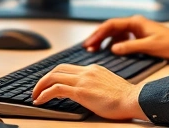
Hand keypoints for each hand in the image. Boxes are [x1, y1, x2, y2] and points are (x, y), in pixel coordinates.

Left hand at [31, 63, 146, 120]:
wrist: (133, 99)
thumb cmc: (125, 98)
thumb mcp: (109, 85)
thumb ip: (97, 84)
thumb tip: (89, 93)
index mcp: (94, 69)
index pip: (68, 68)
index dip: (55, 75)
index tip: (48, 83)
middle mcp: (87, 71)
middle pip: (58, 69)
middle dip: (44, 79)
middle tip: (37, 89)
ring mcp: (83, 79)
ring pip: (53, 77)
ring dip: (40, 86)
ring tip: (35, 95)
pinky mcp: (81, 91)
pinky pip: (55, 89)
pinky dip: (44, 94)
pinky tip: (40, 100)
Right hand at [83, 15, 168, 59]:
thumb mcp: (149, 46)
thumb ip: (131, 47)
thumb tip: (113, 48)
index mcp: (135, 22)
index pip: (111, 25)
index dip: (98, 34)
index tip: (89, 43)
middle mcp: (134, 23)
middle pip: (110, 28)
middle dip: (98, 37)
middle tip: (87, 47)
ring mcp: (136, 29)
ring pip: (115, 33)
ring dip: (104, 40)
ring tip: (94, 50)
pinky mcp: (138, 35)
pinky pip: (121, 37)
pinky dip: (113, 43)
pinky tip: (109, 50)